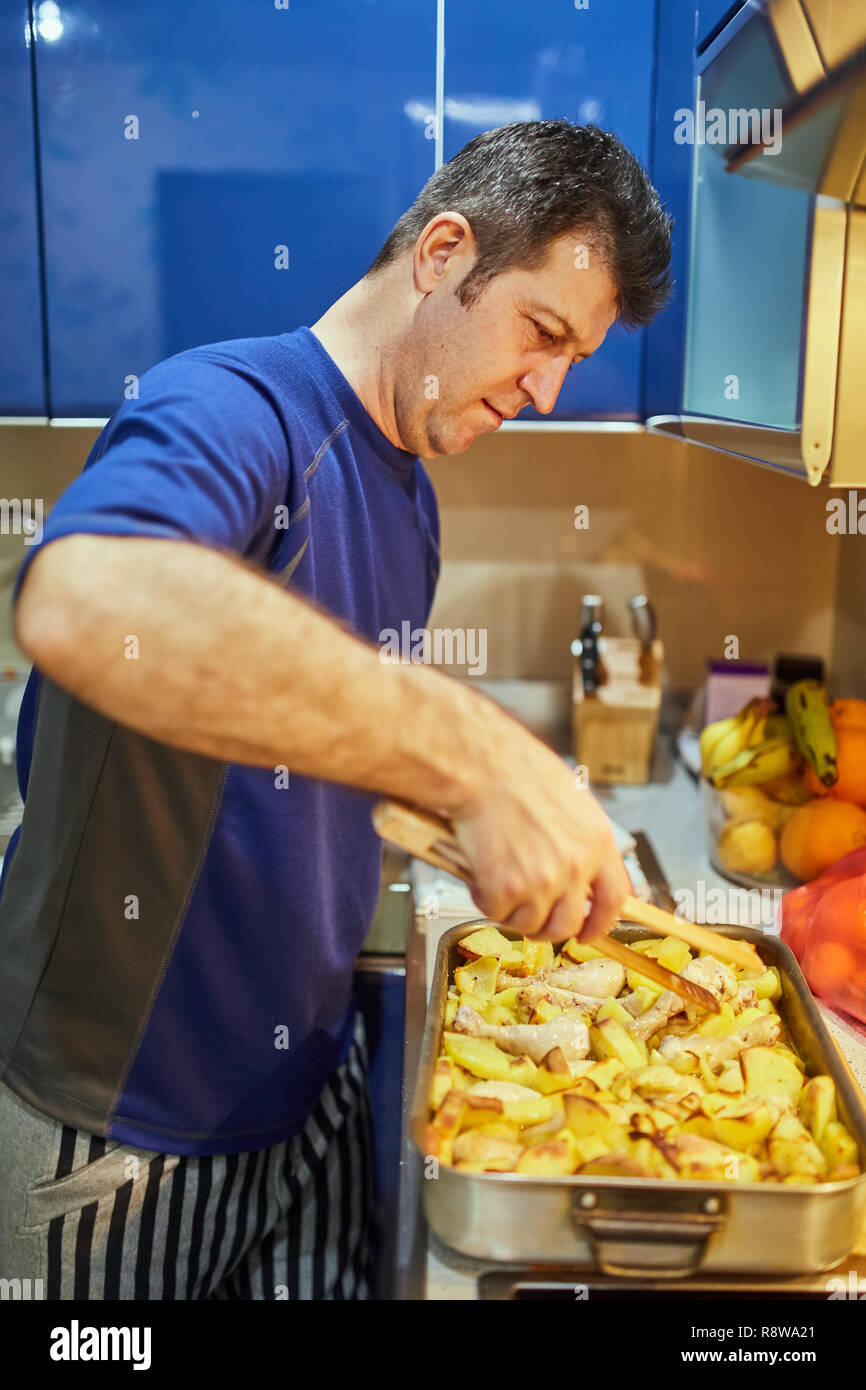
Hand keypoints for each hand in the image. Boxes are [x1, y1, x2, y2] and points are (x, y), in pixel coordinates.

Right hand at [448, 730, 631, 942]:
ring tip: (496, 880)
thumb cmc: (517, 771)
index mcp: (597, 842)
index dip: (600, 923)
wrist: (481, 767)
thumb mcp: (570, 800)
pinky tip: (479, 873)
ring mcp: (541, 882)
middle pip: (567, 923)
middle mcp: (575, 867)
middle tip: (529, 917)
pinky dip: (483, 899)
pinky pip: (495, 913)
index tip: (588, 932)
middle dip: (546, 927)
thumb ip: (580, 838)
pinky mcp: (505, 890)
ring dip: (511, 911)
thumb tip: (581, 868)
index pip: (614, 899)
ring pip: (529, 924)